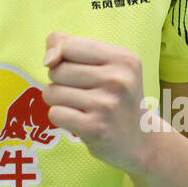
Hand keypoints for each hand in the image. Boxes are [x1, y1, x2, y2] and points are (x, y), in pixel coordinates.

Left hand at [42, 30, 154, 174]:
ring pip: (52, 92)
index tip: (78, 70)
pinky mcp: (95, 128)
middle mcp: (118, 80)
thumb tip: (49, 59)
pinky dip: (60, 118)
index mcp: (123, 58)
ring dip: (58, 101)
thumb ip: (69, 46)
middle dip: (60, 81)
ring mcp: (107, 105)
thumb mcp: (104, 63)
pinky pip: (55, 113)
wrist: (139, 141)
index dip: (63, 58)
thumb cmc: (113, 95)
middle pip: (57, 70)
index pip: (68, 45)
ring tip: (81, 107)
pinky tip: (79, 121)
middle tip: (84, 93)